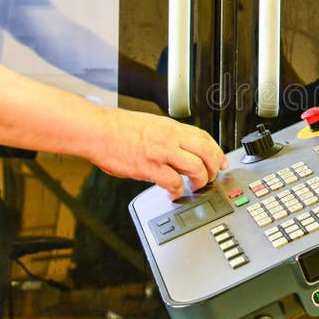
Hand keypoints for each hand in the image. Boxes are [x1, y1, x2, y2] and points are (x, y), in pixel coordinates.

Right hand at [88, 108, 227, 198]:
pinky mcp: (149, 167)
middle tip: (212, 177)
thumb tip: (178, 149)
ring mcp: (161, 153)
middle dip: (215, 167)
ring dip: (200, 180)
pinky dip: (177, 191)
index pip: (204, 137)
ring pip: (196, 167)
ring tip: (196, 186)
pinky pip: (173, 182)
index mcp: (171, 127)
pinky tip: (174, 193)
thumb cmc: (117, 128)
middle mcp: (170, 138)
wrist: (96, 130)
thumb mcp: (150, 124)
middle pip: (206, 152)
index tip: (222, 161)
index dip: (217, 151)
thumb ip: (166, 136)